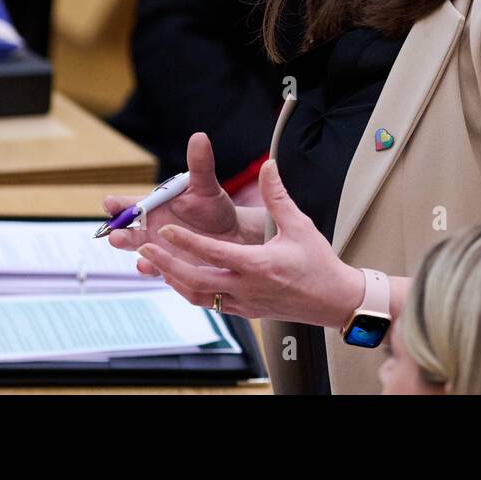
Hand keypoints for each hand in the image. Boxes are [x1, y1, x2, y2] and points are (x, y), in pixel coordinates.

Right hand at [102, 132, 248, 271]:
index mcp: (153, 206)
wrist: (232, 235)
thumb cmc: (213, 207)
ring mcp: (157, 248)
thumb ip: (200, 165)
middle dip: (118, 232)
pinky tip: (147, 267)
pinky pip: (155, 268)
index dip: (116, 204)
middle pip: (126, 230)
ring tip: (131, 249)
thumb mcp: (206, 186)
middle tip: (114, 234)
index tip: (109, 203)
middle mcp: (149, 227)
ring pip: (137, 250)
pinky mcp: (169, 265)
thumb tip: (199, 136)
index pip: (128, 205)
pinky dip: (150, 268)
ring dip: (131, 250)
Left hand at [135, 158, 364, 328]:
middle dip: (167, 264)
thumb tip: (268, 167)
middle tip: (146, 247)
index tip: (167, 229)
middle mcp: (247, 288)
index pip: (213, 254)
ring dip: (175, 279)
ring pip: (198, 296)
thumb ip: (278, 195)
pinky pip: (211, 303)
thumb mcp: (299, 225)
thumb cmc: (319, 263)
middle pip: (195, 281)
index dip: (187, 241)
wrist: (334, 300)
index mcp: (258, 266)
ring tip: (157, 263)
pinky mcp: (246, 311)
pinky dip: (192, 290)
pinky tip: (183, 278)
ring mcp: (244, 303)